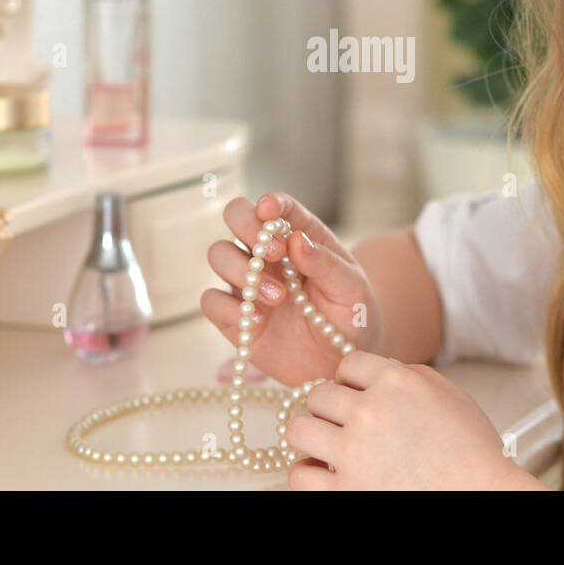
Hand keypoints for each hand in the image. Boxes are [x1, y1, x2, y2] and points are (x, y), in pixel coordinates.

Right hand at [201, 192, 383, 385]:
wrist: (341, 362)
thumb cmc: (349, 316)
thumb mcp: (351, 289)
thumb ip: (326, 264)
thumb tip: (297, 240)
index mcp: (299, 235)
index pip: (277, 206)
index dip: (270, 202)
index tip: (269, 211)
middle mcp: (267, 253)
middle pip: (236, 216)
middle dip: (246, 226)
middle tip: (275, 254)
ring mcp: (248, 282)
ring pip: (219, 254)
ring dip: (241, 269)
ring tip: (277, 297)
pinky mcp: (235, 315)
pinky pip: (212, 301)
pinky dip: (228, 308)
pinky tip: (258, 321)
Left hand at [285, 351, 540, 489]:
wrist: (485, 497)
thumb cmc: (475, 455)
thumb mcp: (451, 397)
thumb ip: (410, 376)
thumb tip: (375, 373)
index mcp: (397, 382)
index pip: (348, 365)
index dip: (351, 381)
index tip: (355, 394)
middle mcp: (370, 411)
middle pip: (318, 395)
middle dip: (329, 408)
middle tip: (343, 424)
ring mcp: (354, 453)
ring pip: (298, 429)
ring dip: (312, 436)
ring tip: (328, 447)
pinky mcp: (344, 492)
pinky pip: (299, 475)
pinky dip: (308, 473)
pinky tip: (326, 475)